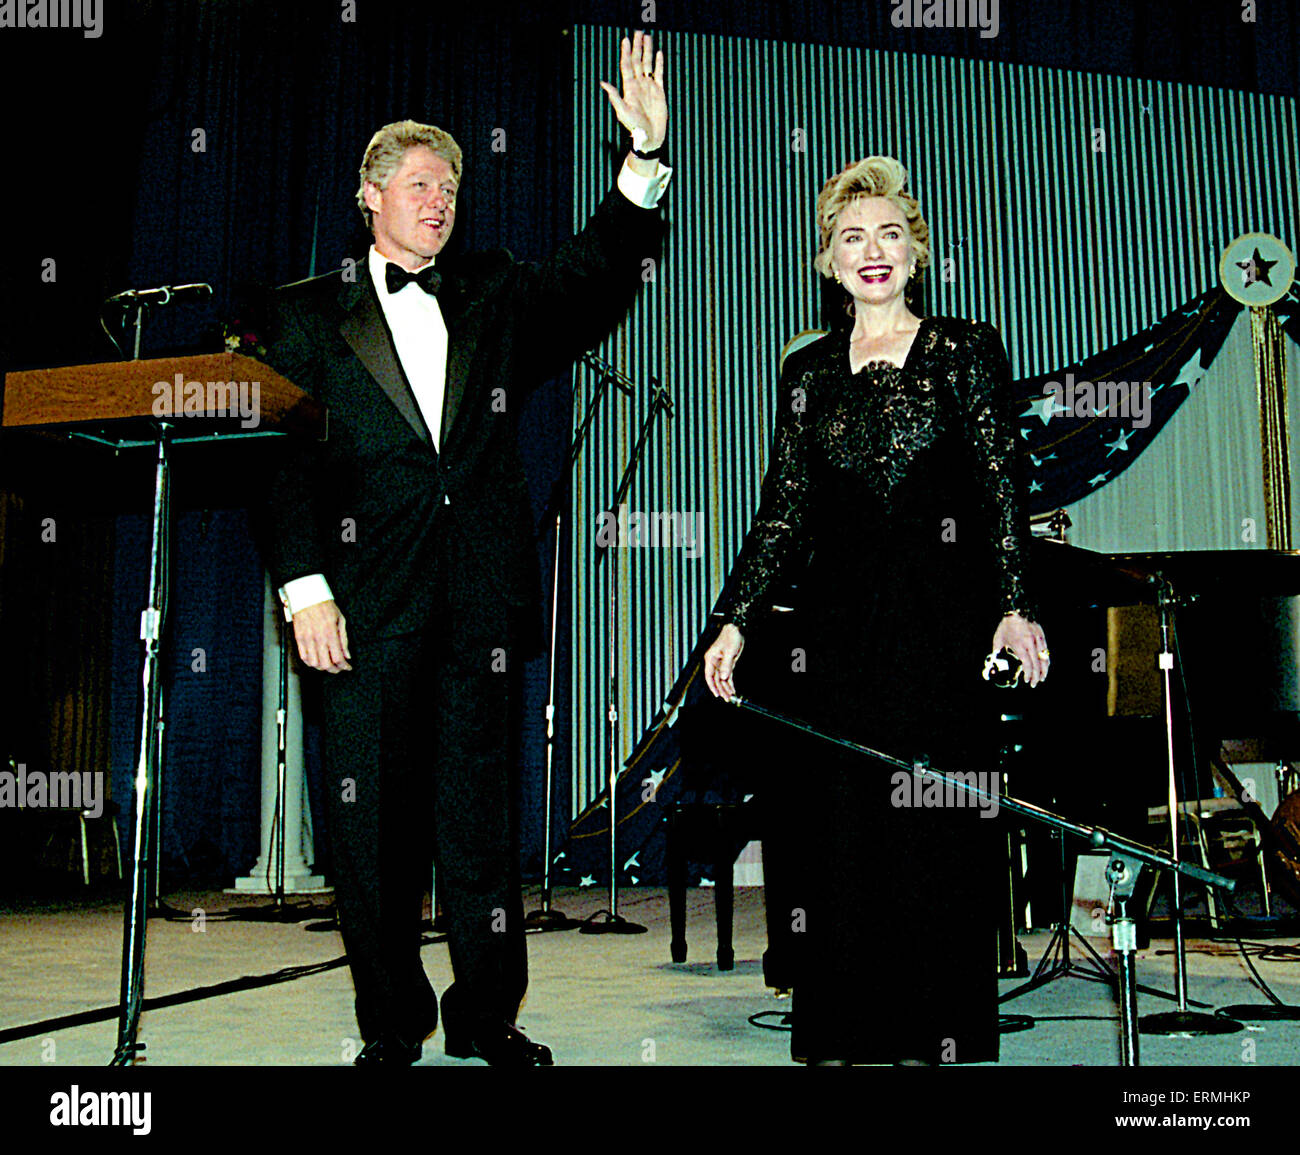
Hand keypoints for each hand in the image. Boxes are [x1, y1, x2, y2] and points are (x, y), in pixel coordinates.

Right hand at [292, 599, 351, 672]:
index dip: (344, 666)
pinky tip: (316, 660)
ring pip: (313, 663)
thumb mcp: (341, 619)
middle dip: (334, 670)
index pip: (338, 658)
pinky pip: (303, 657)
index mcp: (330, 634)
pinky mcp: (298, 638)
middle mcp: (318, 639)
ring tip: (328, 664)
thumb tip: (347, 654)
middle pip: (326, 665)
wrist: (307, 596)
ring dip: (322, 667)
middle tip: (339, 668)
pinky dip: (310, 662)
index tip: (347, 667)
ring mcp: (307, 640)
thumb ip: (344, 639)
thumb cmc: (324, 605)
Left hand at [598, 31, 666, 154]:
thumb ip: (614, 97)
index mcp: (629, 88)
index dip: (626, 52)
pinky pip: (659, 74)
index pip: (627, 66)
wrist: (650, 138)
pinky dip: (659, 64)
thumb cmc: (635, 128)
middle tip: (638, 32)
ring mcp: (649, 87)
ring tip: (647, 37)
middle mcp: (639, 85)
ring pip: (647, 64)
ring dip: (647, 51)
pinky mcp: (659, 92)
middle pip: (637, 61)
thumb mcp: (623, 112)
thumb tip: (603, 83)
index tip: (626, 40)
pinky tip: (659, 53)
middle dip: (637, 46)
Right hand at [703, 624, 744, 700]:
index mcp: (710, 658)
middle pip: (716, 679)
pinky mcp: (727, 663)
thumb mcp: (730, 651)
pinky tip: (731, 688)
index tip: (717, 694)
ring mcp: (720, 662)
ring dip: (726, 687)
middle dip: (721, 689)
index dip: (712, 686)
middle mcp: (714, 661)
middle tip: (726, 697)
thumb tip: (724, 676)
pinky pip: (727, 675)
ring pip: (722, 678)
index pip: (709, 676)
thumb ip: (727, 665)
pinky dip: (729, 682)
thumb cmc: (731, 635)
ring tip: (730, 695)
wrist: (737, 628)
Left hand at [991, 612, 1047, 686]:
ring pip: (1044, 658)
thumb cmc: (1006, 626)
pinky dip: (1046, 660)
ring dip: (1044, 670)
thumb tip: (993, 664)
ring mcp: (1037, 640)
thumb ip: (997, 653)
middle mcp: (1030, 644)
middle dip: (1036, 676)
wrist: (1017, 610)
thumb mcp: (998, 639)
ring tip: (1042, 678)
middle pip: (1037, 664)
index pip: (1027, 664)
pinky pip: (1046, 651)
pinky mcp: (1041, 636)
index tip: (1026, 680)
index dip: (1028, 674)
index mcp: (1019, 646)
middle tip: (1034, 684)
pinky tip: (1045, 665)